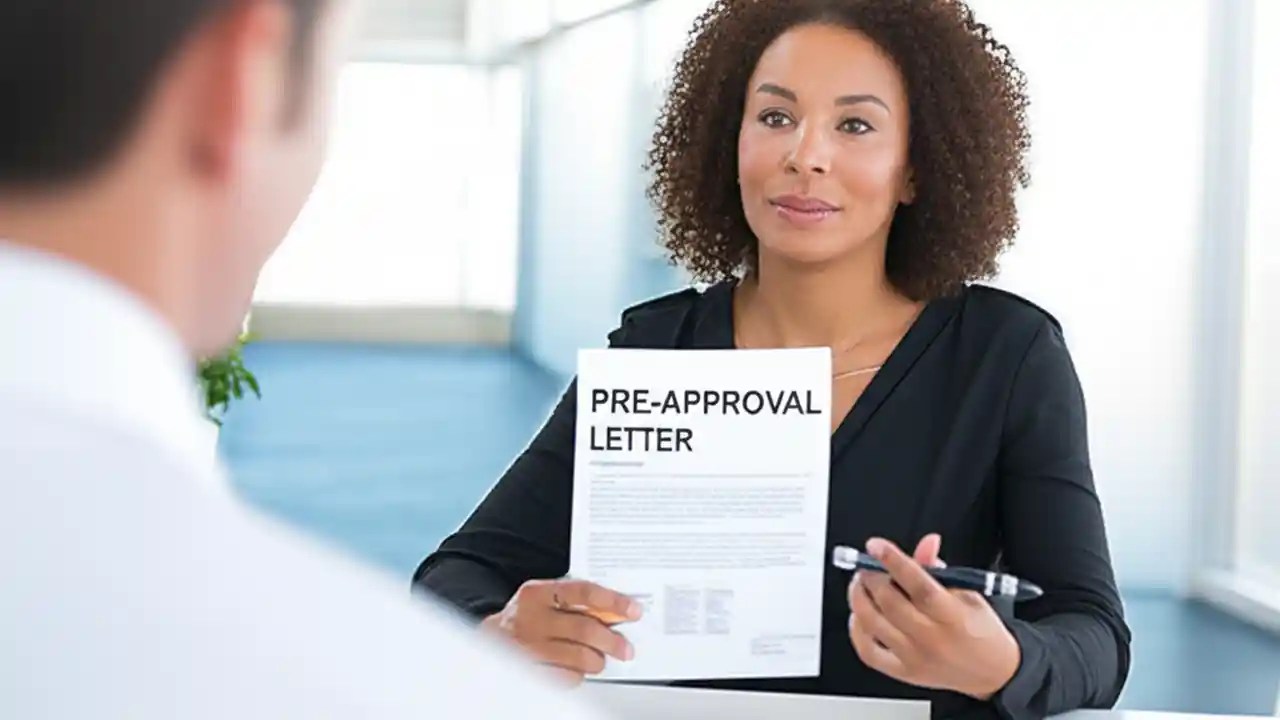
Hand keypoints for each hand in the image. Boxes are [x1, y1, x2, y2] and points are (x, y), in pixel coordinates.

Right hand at [482, 578, 641, 685]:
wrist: (491, 636)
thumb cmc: (528, 614)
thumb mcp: (547, 597)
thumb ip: (577, 601)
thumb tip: (616, 612)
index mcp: (538, 592)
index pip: (583, 592)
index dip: (613, 601)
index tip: (633, 610)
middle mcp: (532, 618)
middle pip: (584, 628)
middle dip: (612, 640)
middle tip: (625, 648)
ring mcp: (529, 646)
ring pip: (578, 657)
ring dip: (597, 660)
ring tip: (599, 659)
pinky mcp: (529, 670)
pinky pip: (565, 677)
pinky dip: (578, 675)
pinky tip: (578, 669)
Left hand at [847, 534, 1021, 699]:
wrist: (994, 672)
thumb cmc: (981, 630)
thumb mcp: (969, 593)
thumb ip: (940, 569)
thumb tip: (926, 543)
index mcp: (953, 616)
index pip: (919, 585)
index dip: (893, 561)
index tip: (876, 546)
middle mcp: (932, 639)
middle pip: (891, 603)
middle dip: (871, 578)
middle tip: (867, 566)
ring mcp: (915, 657)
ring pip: (874, 624)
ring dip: (859, 598)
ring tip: (861, 584)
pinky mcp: (904, 672)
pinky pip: (869, 651)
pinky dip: (857, 630)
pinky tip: (860, 614)